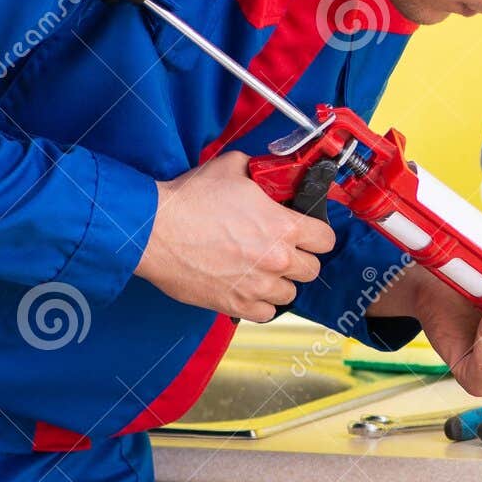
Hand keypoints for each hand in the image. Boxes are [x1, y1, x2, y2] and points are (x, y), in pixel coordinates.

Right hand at [136, 152, 335, 321]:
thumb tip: (266, 172)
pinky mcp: (235, 304)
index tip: (306, 234)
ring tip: (262, 271)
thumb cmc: (190, 199)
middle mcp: (277, 260)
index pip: (325, 240)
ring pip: (290, 294)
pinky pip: (265, 313)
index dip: (316, 235)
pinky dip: (260, 303)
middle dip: (299, 259)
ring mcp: (257, 286)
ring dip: (280, 283)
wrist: (155, 230)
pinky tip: (248, 288)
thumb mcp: (231, 167)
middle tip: (280, 251)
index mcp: (284, 226)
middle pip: (311, 270)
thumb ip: (258, 171)